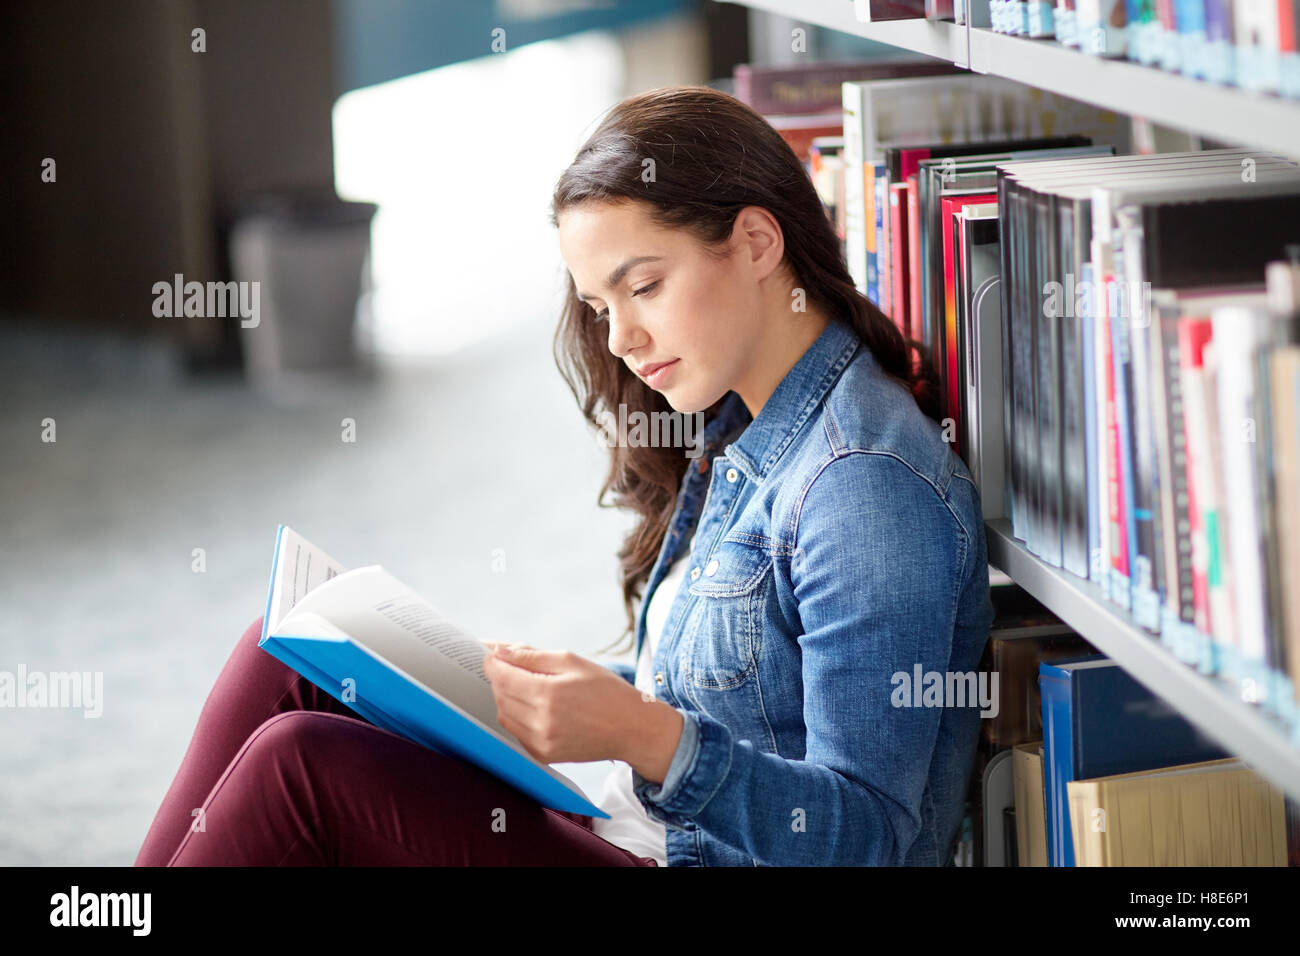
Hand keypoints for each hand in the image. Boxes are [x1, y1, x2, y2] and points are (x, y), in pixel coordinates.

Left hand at [481, 642, 683, 780]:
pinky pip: (515, 732)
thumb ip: (531, 656)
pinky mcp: (543, 756)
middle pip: (500, 694)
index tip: (492, 653)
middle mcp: (541, 721)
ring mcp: (541, 742)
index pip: (501, 675)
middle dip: (501, 677)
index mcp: (548, 693)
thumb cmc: (606, 690)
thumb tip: (497, 650)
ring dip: (507, 697)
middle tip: (514, 666)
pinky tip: (535, 707)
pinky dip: (517, 716)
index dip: (492, 661)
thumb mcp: (572, 661)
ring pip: (504, 715)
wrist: (631, 728)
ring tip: (528, 686)